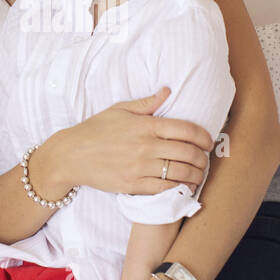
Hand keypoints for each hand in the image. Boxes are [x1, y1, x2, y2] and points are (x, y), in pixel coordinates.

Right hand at [57, 86, 212, 197]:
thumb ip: (147, 102)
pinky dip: (178, 188)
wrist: (71, 155)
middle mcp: (146, 146)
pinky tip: (183, 186)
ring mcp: (139, 167)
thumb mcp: (119, 109)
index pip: (185, 129)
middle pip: (187, 152)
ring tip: (199, 175)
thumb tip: (168, 91)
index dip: (203, 136)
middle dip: (202, 158)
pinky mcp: (133, 185)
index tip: (208, 141)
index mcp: (145, 125)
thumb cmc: (95, 130)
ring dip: (195, 175)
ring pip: (179, 172)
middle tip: (205, 160)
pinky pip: (164, 188)